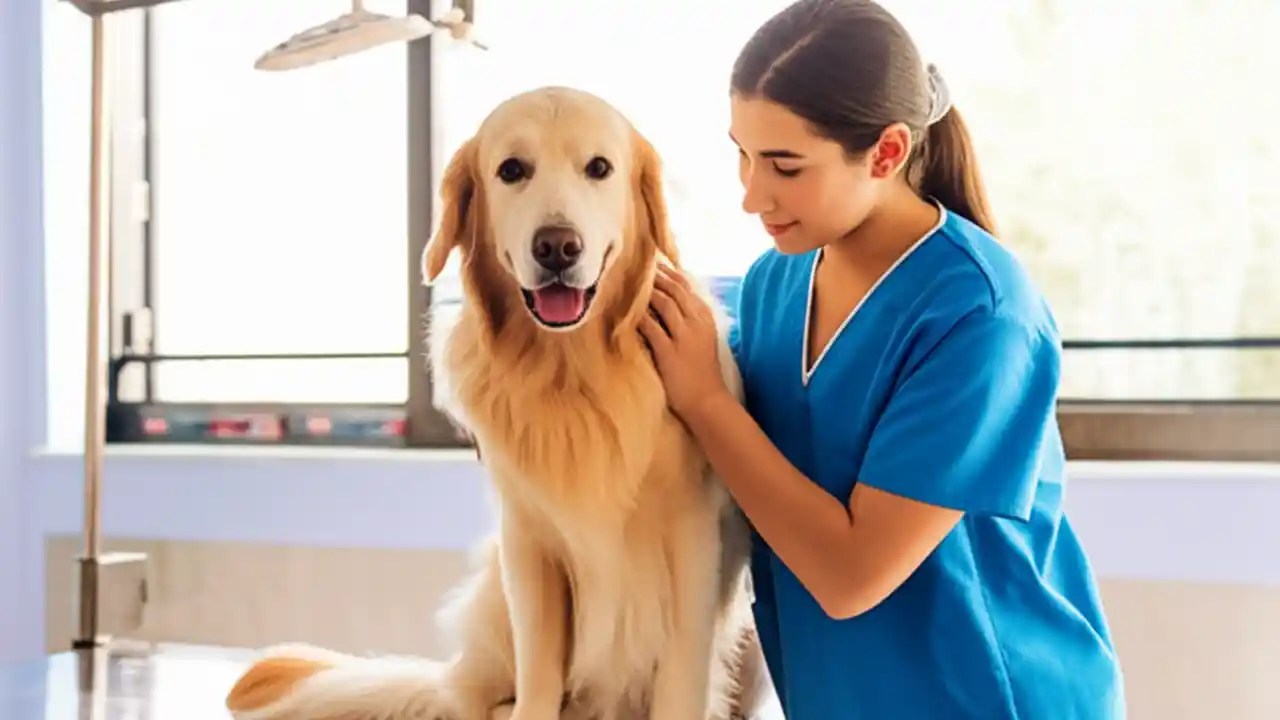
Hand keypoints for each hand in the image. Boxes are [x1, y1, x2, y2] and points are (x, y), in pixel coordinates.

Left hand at [639, 265, 730, 420]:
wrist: (707, 400)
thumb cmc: (701, 371)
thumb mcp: (703, 338)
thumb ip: (689, 318)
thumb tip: (668, 299)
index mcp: (705, 317)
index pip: (686, 286)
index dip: (668, 272)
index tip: (652, 263)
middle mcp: (696, 322)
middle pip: (674, 290)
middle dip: (655, 276)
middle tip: (636, 266)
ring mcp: (683, 337)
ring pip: (664, 303)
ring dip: (646, 291)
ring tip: (629, 281)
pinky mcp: (669, 352)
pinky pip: (651, 327)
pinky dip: (638, 316)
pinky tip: (626, 309)